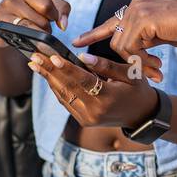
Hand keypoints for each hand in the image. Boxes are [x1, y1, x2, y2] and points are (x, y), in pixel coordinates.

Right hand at [0, 0, 70, 48]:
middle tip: (43, 29)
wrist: (0, 26)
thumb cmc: (27, 13)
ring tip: (37, 36)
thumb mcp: (45, 4)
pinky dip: (28, 42)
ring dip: (39, 37)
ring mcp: (2, 14)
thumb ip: (61, 8)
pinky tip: (28, 41)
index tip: (55, 21)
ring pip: (31, 29)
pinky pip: (19, 37)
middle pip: (41, 19)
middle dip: (47, 28)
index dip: (55, 16)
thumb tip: (63, 24)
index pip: (48, 5)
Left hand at [27, 51, 159, 128]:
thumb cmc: (138, 90)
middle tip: (34, 56)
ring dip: (48, 78)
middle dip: (49, 71)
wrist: (141, 116)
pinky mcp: (83, 120)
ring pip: (63, 95)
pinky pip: (66, 101)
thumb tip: (82, 57)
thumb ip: (106, 65)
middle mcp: (95, 111)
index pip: (83, 80)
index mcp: (109, 98)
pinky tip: (47, 75)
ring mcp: (87, 118)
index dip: (67, 68)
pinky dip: (56, 87)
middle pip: (68, 88)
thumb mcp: (130, 74)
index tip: (52, 57)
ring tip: (35, 63)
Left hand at [72, 0, 176, 80]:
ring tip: (158, 68)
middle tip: (152, 71)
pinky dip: (142, 60)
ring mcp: (138, 11)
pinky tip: (158, 64)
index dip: (94, 33)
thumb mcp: (164, 32)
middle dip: (129, 61)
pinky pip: (131, 48)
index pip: (112, 22)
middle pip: (115, 39)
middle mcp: (134, 6)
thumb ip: (147, 37)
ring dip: (138, 63)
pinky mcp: (143, 20)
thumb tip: (136, 48)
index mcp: (139, 6)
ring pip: (121, 46)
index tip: (77, 42)